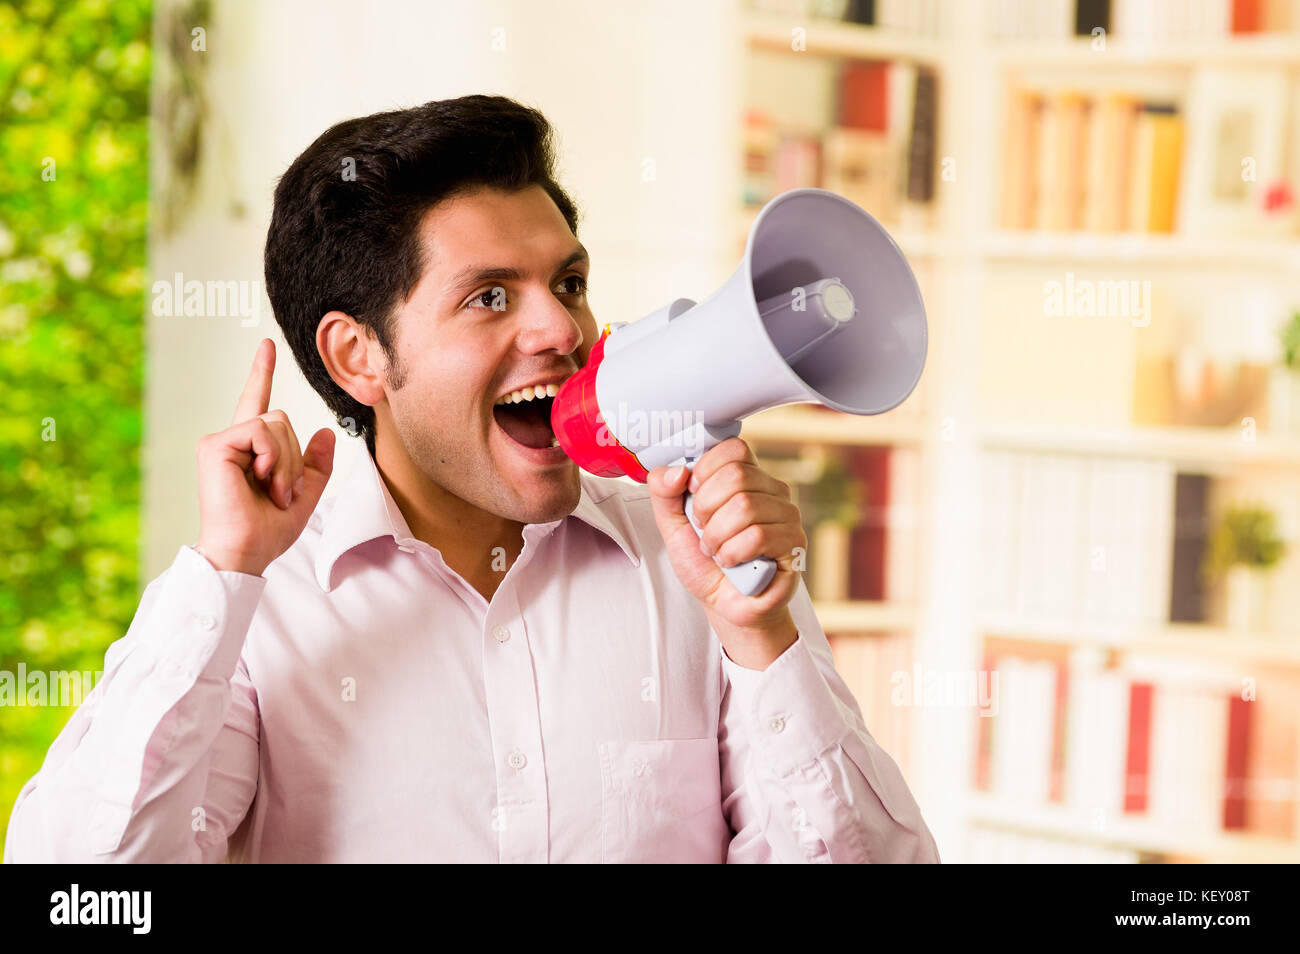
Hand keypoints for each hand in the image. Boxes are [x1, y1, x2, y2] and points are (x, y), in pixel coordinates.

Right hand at [194, 338, 335, 575]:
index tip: (267, 345)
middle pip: (282, 419)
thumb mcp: (305, 494)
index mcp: (252, 449)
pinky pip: (260, 431)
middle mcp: (233, 440)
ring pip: (276, 423)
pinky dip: (272, 457)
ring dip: (286, 463)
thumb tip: (325, 432)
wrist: (246, 551)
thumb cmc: (268, 529)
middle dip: (295, 458)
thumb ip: (316, 464)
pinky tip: (261, 479)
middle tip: (284, 492)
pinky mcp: (214, 445)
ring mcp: (220, 441)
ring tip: (274, 491)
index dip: (261, 372)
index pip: (258, 403)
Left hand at [647, 437, 804, 667]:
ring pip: (746, 507)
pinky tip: (732, 562)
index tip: (694, 496)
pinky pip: (759, 536)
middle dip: (706, 509)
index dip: (706, 471)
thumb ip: (663, 492)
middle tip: (704, 531)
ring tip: (717, 551)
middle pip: (736, 476)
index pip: (734, 449)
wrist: (724, 604)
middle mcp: (772, 491)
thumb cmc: (705, 562)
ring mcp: (787, 516)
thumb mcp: (673, 525)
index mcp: (746, 478)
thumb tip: (677, 470)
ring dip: (717, 537)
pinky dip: (732, 553)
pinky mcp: (794, 543)